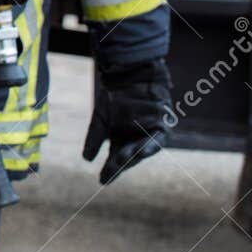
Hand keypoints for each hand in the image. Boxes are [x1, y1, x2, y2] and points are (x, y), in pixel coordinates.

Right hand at [84, 59, 170, 183]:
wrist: (128, 71)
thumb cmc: (115, 95)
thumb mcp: (101, 118)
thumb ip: (95, 138)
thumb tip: (86, 159)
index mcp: (123, 139)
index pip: (117, 159)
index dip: (111, 170)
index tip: (102, 181)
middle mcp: (139, 137)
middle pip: (132, 155)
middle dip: (123, 163)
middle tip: (113, 169)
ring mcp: (152, 129)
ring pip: (147, 147)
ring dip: (136, 154)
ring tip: (124, 160)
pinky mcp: (164, 118)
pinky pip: (160, 133)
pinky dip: (151, 142)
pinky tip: (142, 148)